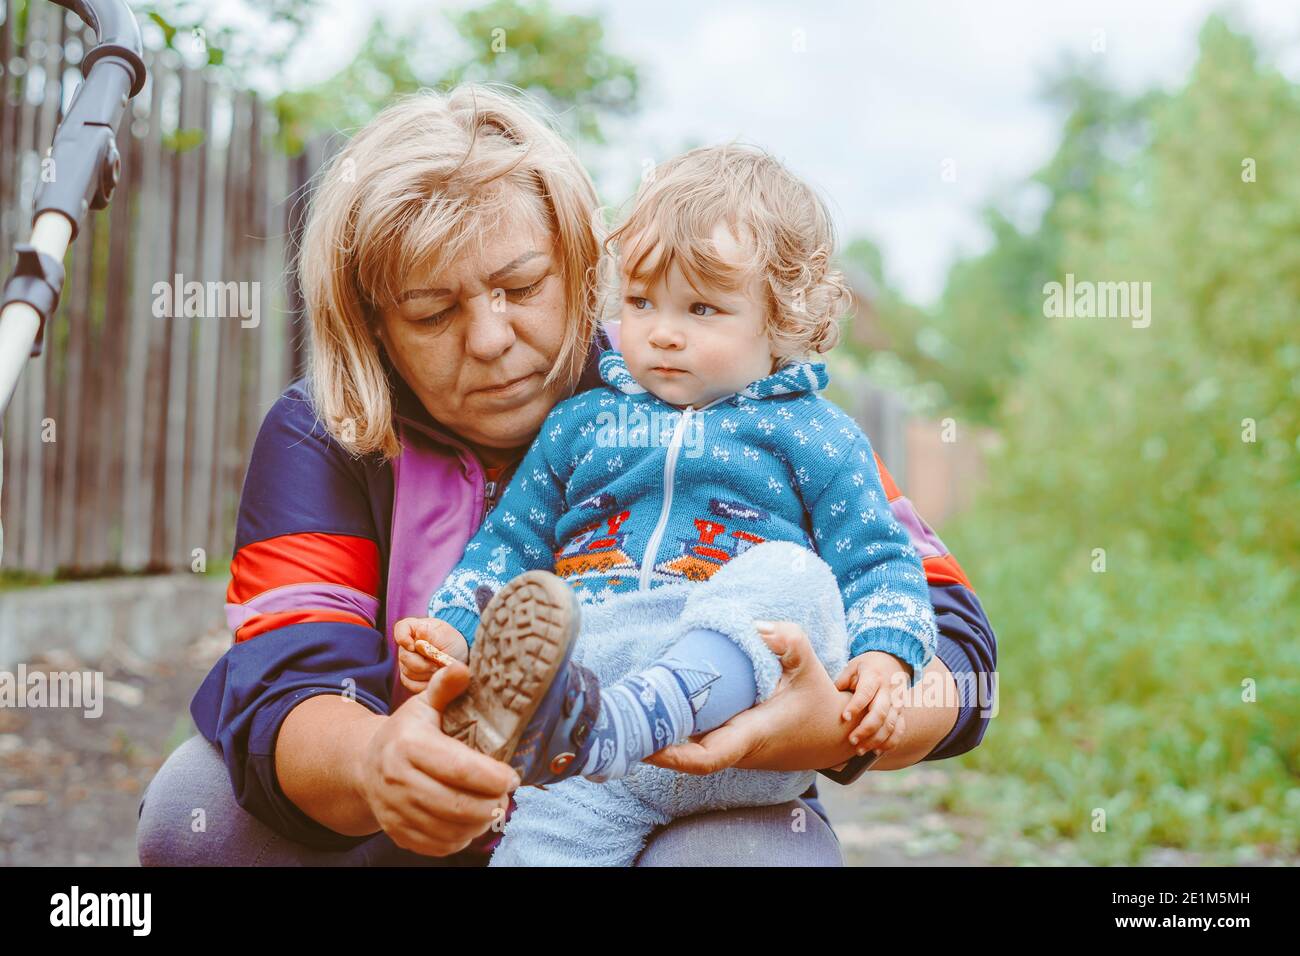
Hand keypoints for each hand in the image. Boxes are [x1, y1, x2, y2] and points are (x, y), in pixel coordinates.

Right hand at [356, 655, 518, 855]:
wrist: (365, 766)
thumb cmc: (406, 732)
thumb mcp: (422, 705)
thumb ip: (444, 687)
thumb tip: (464, 668)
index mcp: (408, 746)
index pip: (459, 769)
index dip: (492, 777)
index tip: (512, 777)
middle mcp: (398, 782)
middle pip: (457, 805)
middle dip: (491, 804)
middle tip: (506, 795)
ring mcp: (396, 812)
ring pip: (450, 830)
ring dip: (480, 823)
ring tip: (493, 807)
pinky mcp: (398, 834)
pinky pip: (439, 846)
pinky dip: (462, 838)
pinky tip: (471, 822)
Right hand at [395, 617, 469, 693]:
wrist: (460, 660)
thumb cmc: (453, 643)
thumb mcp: (447, 635)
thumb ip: (432, 634)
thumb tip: (420, 631)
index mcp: (415, 629)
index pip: (400, 629)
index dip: (403, 638)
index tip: (414, 647)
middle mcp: (407, 646)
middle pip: (404, 656)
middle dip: (423, 663)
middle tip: (439, 664)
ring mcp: (405, 662)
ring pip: (408, 672)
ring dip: (426, 673)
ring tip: (440, 670)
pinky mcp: (408, 678)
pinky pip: (411, 684)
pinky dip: (424, 684)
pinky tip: (435, 680)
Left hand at [645, 622, 859, 774]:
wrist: (833, 738)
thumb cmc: (819, 705)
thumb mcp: (810, 667)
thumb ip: (789, 642)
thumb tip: (757, 626)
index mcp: (750, 735)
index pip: (707, 758)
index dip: (673, 756)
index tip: (646, 745)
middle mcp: (735, 747)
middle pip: (684, 754)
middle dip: (651, 740)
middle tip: (620, 715)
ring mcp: (731, 747)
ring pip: (687, 746)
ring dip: (659, 731)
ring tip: (629, 704)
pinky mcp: (730, 740)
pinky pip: (696, 738)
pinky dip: (675, 724)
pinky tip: (655, 701)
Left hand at [835, 651, 908, 753]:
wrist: (891, 661)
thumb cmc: (865, 668)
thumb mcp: (852, 668)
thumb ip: (841, 683)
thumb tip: (826, 699)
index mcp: (873, 676)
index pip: (865, 692)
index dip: (855, 706)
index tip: (845, 717)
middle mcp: (888, 690)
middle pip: (880, 712)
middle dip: (866, 729)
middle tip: (851, 740)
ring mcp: (897, 702)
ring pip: (891, 724)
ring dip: (876, 740)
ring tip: (860, 750)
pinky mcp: (901, 711)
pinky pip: (900, 729)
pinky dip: (890, 742)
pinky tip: (877, 751)